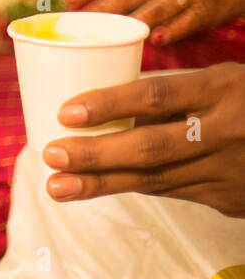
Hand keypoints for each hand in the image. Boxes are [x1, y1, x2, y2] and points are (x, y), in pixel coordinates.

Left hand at [43, 63, 244, 217]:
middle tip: (51, 156)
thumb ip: (175, 90)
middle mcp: (226, 131)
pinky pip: (172, 191)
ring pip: (155, 180)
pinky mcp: (230, 199)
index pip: (157, 95)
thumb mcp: (223, 79)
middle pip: (150, 147)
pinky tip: (97, 187)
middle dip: (95, 155)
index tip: (66, 112)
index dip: (109, 104)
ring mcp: (229, 170)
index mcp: (222, 89)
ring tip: (57, 186)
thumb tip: (104, 95)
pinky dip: (133, 186)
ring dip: (101, 184)